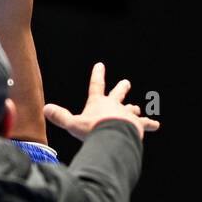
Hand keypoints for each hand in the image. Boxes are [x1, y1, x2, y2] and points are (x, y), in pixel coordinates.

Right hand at [44, 63, 158, 141]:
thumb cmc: (92, 130)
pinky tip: (156, 125)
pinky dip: (150, 124)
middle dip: (122, 88)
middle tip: (126, 83)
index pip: (96, 85)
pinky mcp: (136, 124)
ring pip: (131, 109)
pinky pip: (145, 124)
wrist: (113, 136)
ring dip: (133, 108)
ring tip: (136, 108)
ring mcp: (126, 114)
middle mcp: (113, 106)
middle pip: (118, 94)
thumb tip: (45, 108)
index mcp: (98, 103)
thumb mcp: (72, 124)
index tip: (100, 65)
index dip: (97, 75)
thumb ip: (60, 117)